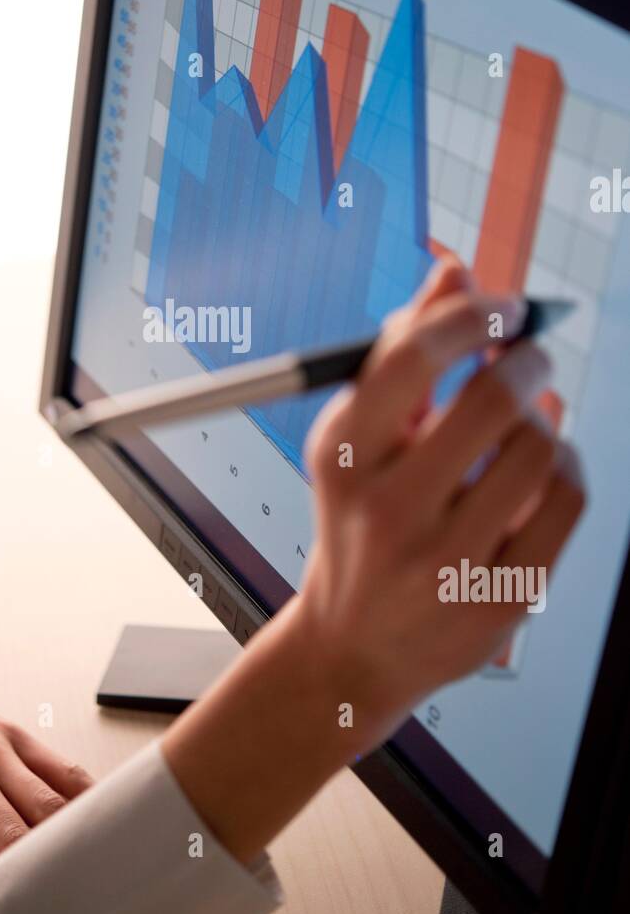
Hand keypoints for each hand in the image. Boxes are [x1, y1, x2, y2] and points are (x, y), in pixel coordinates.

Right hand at [298, 258, 585, 750]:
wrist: (356, 643)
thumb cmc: (359, 518)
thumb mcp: (357, 439)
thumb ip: (402, 350)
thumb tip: (455, 270)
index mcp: (343, 460)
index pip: (411, 360)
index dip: (468, 316)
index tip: (499, 304)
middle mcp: (390, 512)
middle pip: (490, 401)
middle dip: (524, 359)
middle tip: (527, 352)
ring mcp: (449, 563)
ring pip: (540, 451)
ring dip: (543, 418)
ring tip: (527, 418)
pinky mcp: (501, 598)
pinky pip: (569, 502)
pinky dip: (568, 465)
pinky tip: (546, 463)